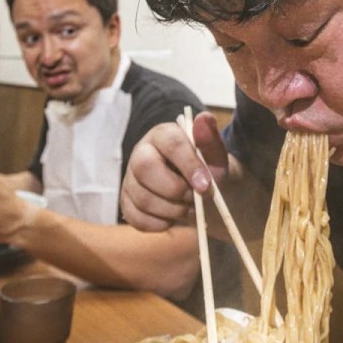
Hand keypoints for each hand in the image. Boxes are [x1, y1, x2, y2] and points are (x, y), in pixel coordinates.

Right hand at [120, 111, 228, 231]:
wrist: (203, 195)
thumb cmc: (209, 172)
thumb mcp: (216, 158)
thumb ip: (211, 142)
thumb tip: (204, 119)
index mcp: (163, 135)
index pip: (170, 143)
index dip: (188, 165)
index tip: (206, 186)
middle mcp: (141, 153)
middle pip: (145, 168)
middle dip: (175, 190)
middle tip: (196, 199)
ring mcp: (131, 178)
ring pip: (143, 198)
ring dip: (173, 211)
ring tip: (190, 208)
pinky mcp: (126, 202)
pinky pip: (137, 218)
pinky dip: (161, 224)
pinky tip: (174, 217)